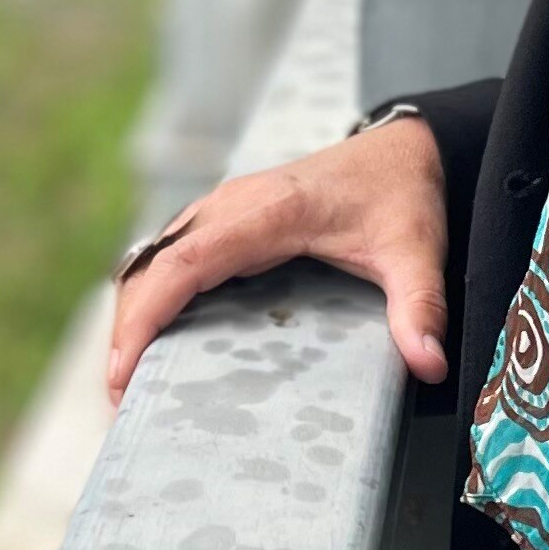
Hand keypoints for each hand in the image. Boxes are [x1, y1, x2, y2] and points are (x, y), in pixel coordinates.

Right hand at [103, 113, 449, 403]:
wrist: (403, 149)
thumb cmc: (403, 194)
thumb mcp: (417, 251)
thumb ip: (420, 307)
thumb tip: (427, 365)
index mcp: (269, 211)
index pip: (185, 262)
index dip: (147, 315)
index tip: (124, 366)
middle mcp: (232, 206)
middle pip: (153, 267)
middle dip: (127, 331)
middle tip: (121, 400)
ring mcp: (222, 211)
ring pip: (153, 261)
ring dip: (134, 316)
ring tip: (129, 383)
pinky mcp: (224, 223)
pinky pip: (171, 259)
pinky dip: (152, 299)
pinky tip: (156, 345)